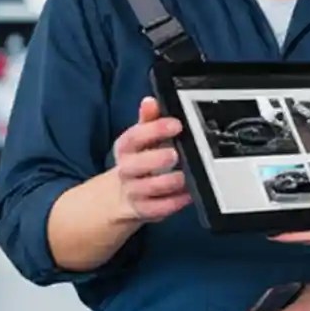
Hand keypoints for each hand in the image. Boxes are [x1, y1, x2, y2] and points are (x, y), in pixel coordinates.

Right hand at [113, 97, 190, 222]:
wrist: (120, 197)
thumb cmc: (138, 161)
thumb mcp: (140, 139)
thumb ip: (148, 120)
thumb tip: (151, 100)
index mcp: (125, 148)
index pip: (134, 137)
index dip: (154, 129)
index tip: (175, 124)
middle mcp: (127, 170)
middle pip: (135, 165)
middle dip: (155, 159)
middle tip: (175, 153)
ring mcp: (134, 192)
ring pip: (148, 188)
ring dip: (168, 182)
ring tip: (184, 176)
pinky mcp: (145, 210)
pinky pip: (159, 209)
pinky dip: (175, 202)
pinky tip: (188, 194)